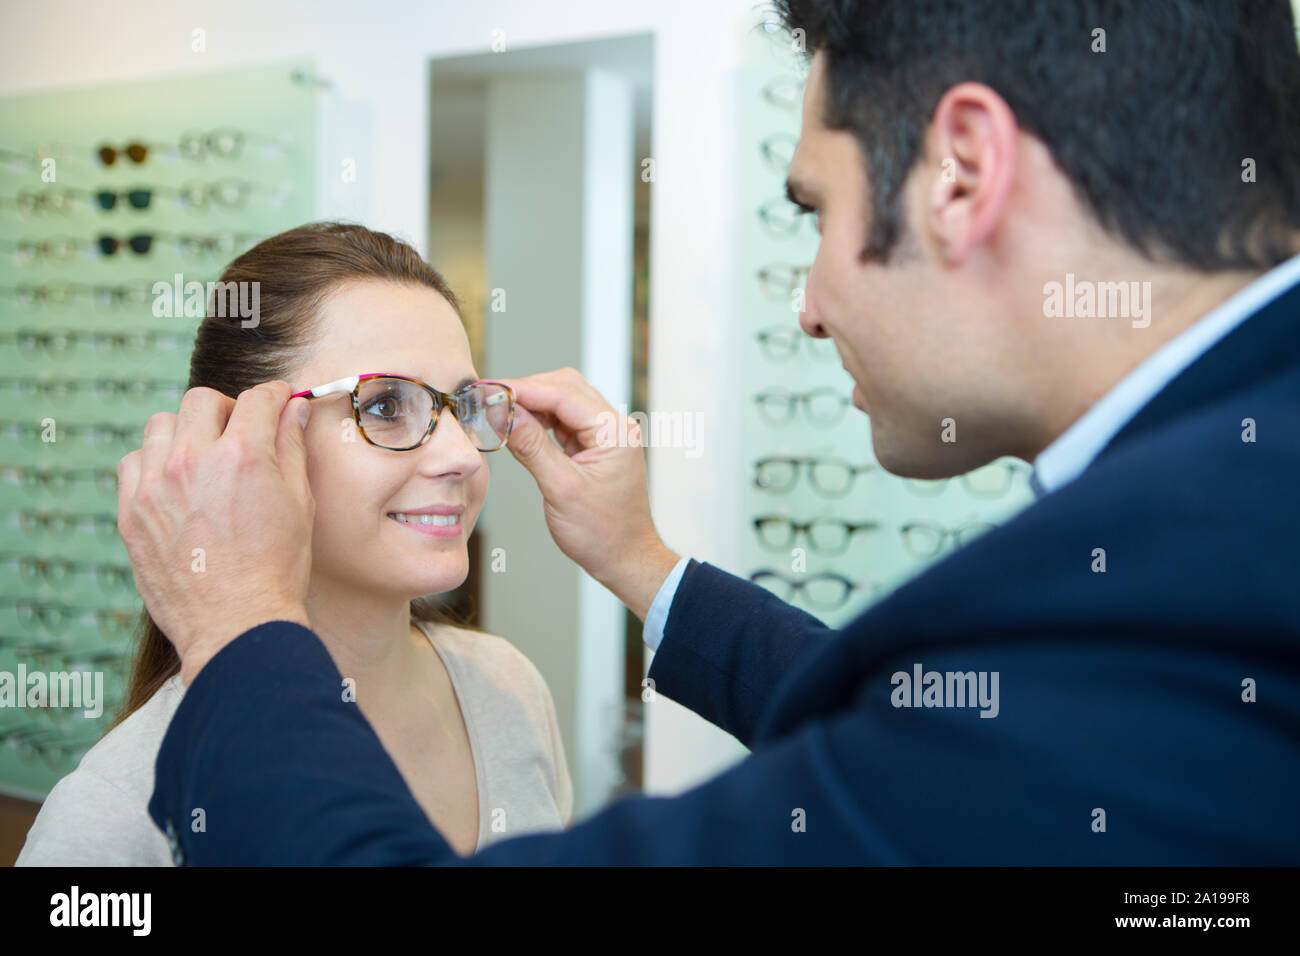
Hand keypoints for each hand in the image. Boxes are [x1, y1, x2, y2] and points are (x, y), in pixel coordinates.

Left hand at [116, 381, 314, 684]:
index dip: (274, 395)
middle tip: (240, 431)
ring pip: (161, 424)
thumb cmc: (277, 567)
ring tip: (202, 457)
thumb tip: (292, 411)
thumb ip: (292, 449)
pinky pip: (133, 462)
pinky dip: (153, 462)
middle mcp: (193, 461)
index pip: (257, 399)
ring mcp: (155, 486)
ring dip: (185, 431)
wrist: (236, 624)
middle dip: (227, 408)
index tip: (278, 401)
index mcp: (244, 456)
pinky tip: (174, 483)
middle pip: (201, 400)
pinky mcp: (131, 512)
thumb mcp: (300, 504)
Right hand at [495, 368, 679, 620]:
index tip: (491, 390)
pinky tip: (519, 426)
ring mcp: (605, 435)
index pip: (564, 394)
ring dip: (532, 403)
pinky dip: (540, 420)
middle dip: (527, 390)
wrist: (624, 558)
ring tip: (500, 412)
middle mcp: (614, 426)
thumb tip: (506, 414)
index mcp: (614, 432)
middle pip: (566, 388)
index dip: (524, 389)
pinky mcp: (594, 446)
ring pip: (564, 401)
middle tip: (491, 399)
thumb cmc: (602, 533)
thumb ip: (532, 448)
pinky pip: (564, 421)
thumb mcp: (560, 490)